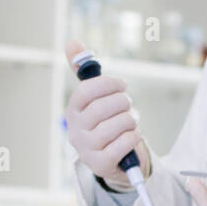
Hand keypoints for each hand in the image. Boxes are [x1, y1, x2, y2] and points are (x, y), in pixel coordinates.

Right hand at [63, 39, 152, 189]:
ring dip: (131, 120)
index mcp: (72, 110)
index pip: (86, 90)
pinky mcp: (101, 164)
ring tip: (130, 121)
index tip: (122, 84)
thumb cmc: (104, 121)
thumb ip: (84, 70)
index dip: (108, 84)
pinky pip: (125, 143)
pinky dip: (134, 136)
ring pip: (118, 125)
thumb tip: (72, 42)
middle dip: (123, 103)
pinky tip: (133, 135)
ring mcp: (86, 149)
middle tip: (127, 105)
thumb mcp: (95, 97)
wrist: (112, 159)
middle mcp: (75, 130)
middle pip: (104, 107)